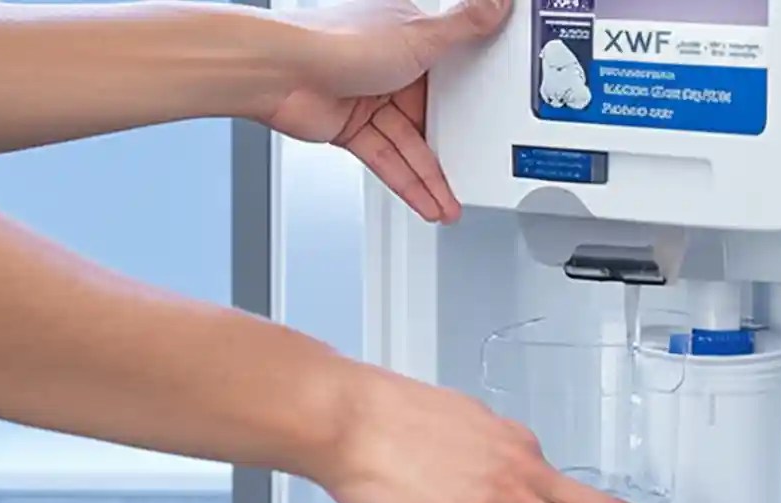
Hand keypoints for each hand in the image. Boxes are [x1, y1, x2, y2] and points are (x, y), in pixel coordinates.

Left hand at [264, 0, 511, 222]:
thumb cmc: (338, 41)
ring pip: (409, 145)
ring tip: (451, 204)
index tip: (490, 115)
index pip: (450, 72)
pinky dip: (407, 183)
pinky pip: (387, 160)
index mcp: (407, 37)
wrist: (281, 72)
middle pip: (430, 116)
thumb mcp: (420, 34)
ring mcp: (369, 100)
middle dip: (451, 148)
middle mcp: (388, 68)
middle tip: (475, 171)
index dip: (470, 96)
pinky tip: (427, 201)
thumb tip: (499, 2)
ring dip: (430, 177)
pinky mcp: (351, 129)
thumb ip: (465, 25)